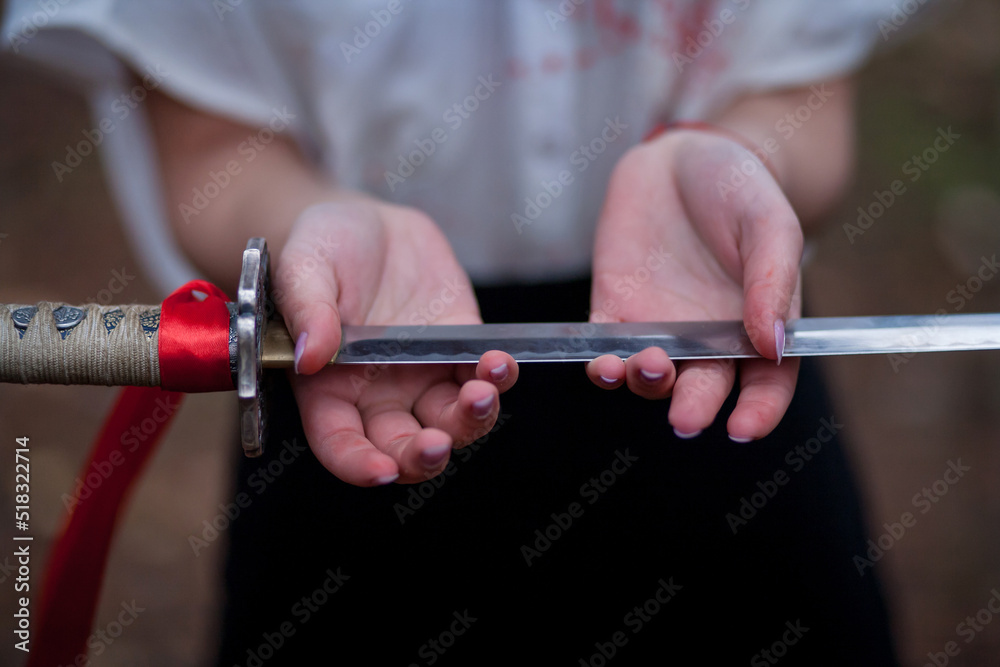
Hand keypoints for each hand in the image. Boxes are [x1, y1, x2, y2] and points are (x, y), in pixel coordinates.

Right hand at [275, 199, 517, 484]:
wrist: (368, 220)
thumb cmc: (322, 247)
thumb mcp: (303, 266)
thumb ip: (307, 309)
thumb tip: (311, 356)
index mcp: (329, 389)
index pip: (341, 444)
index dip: (359, 464)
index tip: (383, 470)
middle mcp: (378, 395)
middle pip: (403, 448)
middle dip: (423, 456)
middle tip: (438, 443)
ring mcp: (423, 375)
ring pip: (452, 423)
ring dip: (472, 420)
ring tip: (482, 391)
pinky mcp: (459, 348)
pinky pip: (483, 377)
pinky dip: (498, 378)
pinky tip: (500, 361)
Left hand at [587, 130, 802, 440]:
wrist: (681, 156)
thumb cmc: (739, 189)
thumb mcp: (770, 224)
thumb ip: (773, 281)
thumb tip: (773, 345)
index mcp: (758, 326)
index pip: (765, 383)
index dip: (759, 412)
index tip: (744, 430)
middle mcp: (708, 338)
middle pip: (703, 388)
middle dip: (694, 408)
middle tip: (685, 418)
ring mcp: (659, 327)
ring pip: (650, 376)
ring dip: (647, 383)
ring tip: (649, 368)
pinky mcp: (615, 310)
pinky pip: (605, 348)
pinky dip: (602, 364)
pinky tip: (604, 364)